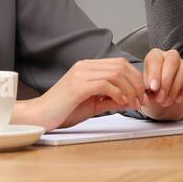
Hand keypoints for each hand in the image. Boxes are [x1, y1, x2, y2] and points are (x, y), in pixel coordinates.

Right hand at [17, 57, 145, 130]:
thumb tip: (132, 100)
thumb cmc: (63, 111)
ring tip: (135, 103)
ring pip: (116, 73)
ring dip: (130, 89)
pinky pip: (105, 84)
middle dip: (137, 83)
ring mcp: (80, 74)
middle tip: (143, 100)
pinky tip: (122, 102)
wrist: (38, 116)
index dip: (135, 78)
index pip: (119, 64)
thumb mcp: (94, 104)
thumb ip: (112, 100)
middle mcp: (85, 66)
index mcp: (88, 67)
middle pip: (121, 66)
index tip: (143, 94)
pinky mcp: (77, 86)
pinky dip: (118, 93)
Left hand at [137, 48, 182, 120]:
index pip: (156, 58)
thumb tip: (150, 90)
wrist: (163, 106)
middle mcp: (171, 58)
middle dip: (166, 80)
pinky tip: (178, 100)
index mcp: (156, 57)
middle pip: (172, 60)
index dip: (154, 72)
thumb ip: (145, 90)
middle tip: (160, 97)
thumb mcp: (144, 92)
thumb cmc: (152, 95)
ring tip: (166, 102)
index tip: (152, 88)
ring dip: (175, 88)